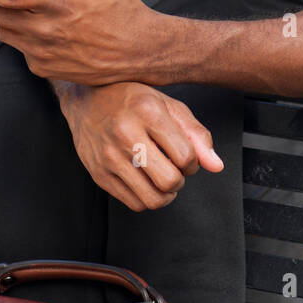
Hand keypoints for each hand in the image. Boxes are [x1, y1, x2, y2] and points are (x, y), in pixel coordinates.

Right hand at [59, 81, 223, 211]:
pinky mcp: (98, 174)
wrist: (86, 98)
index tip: (185, 156)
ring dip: (165, 193)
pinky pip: (134, 203)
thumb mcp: (169, 105)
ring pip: (152, 199)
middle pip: (169, 181)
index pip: (185, 156)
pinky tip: (144, 180)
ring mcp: (109, 156)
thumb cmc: (131, 99)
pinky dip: (146, 198)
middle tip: (174, 168)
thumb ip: (196, 134)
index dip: (193, 162)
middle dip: (180, 179)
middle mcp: (125, 134)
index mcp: (147, 112)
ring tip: (161, 177)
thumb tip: (216, 165)